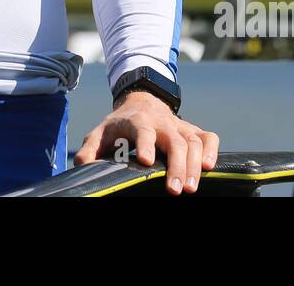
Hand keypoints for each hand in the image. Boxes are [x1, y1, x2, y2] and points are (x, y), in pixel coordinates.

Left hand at [73, 90, 219, 195]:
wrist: (141, 102)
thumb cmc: (119, 124)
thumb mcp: (100, 133)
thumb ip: (90, 149)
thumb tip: (82, 166)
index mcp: (137, 121)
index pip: (143, 131)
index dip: (146, 144)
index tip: (146, 162)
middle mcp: (162, 122)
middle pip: (174, 141)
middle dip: (176, 166)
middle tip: (175, 190)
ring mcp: (179, 125)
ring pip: (193, 142)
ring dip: (193, 165)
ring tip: (190, 188)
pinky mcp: (193, 130)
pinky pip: (208, 137)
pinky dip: (212, 150)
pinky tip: (208, 167)